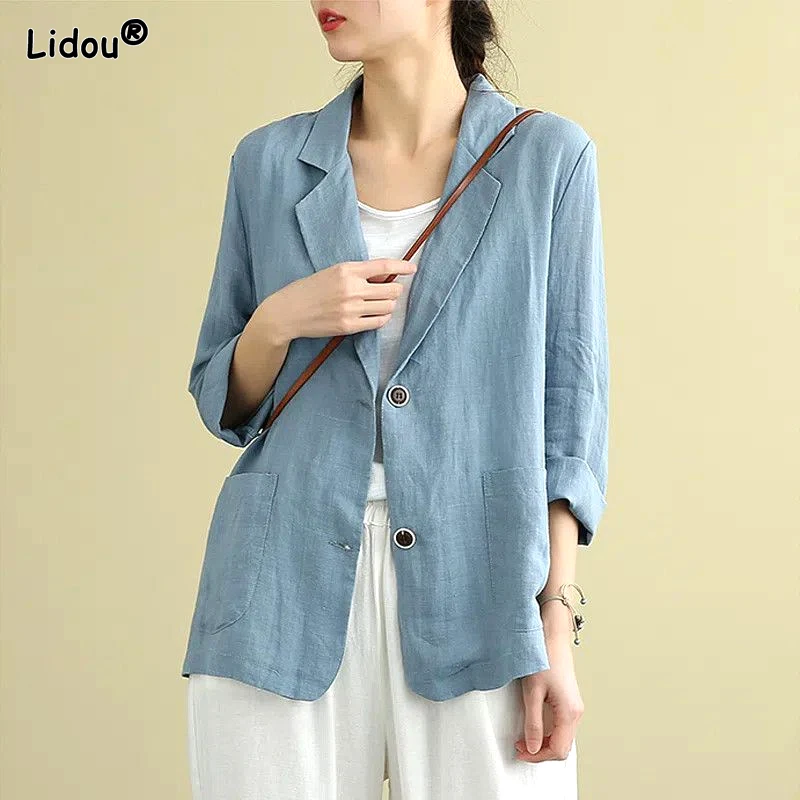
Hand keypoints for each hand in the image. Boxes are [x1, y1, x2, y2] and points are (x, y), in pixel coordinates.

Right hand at [266, 258, 416, 342]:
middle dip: (395, 290)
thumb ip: (358, 273)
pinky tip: (377, 314)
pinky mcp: (349, 326)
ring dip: (389, 304)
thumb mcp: (332, 272)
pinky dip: (382, 317)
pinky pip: (378, 322)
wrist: (289, 312)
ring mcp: (351, 309)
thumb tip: (385, 276)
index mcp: (347, 270)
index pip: (384, 266)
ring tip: (380, 303)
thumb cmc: (310, 289)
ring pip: (388, 306)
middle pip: (392, 289)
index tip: (412, 268)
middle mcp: (351, 288)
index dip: (402, 266)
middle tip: (390, 290)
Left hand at [514, 615, 583, 762]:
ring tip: (524, 736)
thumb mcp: (532, 692)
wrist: (551, 636)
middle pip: (562, 746)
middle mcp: (576, 712)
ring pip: (563, 737)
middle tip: (520, 746)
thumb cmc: (543, 658)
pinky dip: (548, 732)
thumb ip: (533, 723)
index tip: (521, 751)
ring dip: (544, 742)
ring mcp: (574, 707)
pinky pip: (562, 726)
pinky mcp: (569, 701)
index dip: (538, 755)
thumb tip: (532, 747)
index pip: (558, 749)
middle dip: (541, 751)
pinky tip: (535, 726)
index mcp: (569, 712)